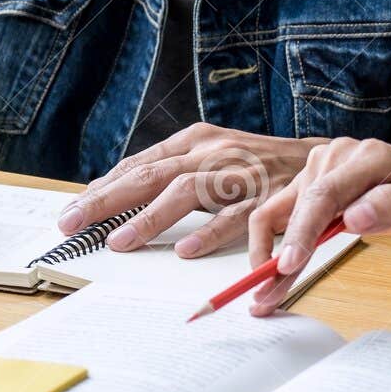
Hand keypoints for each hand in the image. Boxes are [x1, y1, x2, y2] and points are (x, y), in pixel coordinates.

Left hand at [54, 124, 324, 256]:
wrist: (320, 161)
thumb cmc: (255, 165)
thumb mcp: (209, 157)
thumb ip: (170, 172)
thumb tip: (114, 195)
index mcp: (194, 141)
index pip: (138, 164)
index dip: (102, 189)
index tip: (70, 213)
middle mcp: (211, 152)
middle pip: (150, 175)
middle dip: (107, 200)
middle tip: (72, 224)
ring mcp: (238, 174)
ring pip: (185, 192)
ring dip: (150, 219)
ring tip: (119, 242)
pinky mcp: (264, 198)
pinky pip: (234, 217)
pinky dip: (209, 234)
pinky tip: (185, 250)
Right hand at [246, 136, 390, 313]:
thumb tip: (354, 218)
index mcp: (368, 156)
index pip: (326, 194)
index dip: (303, 231)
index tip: (289, 265)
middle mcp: (336, 156)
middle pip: (299, 208)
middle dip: (279, 256)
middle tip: (266, 297)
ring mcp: (318, 169)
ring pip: (280, 214)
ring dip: (268, 256)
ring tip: (265, 295)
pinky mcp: (308, 185)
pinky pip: (276, 214)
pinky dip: (268, 244)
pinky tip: (268, 272)